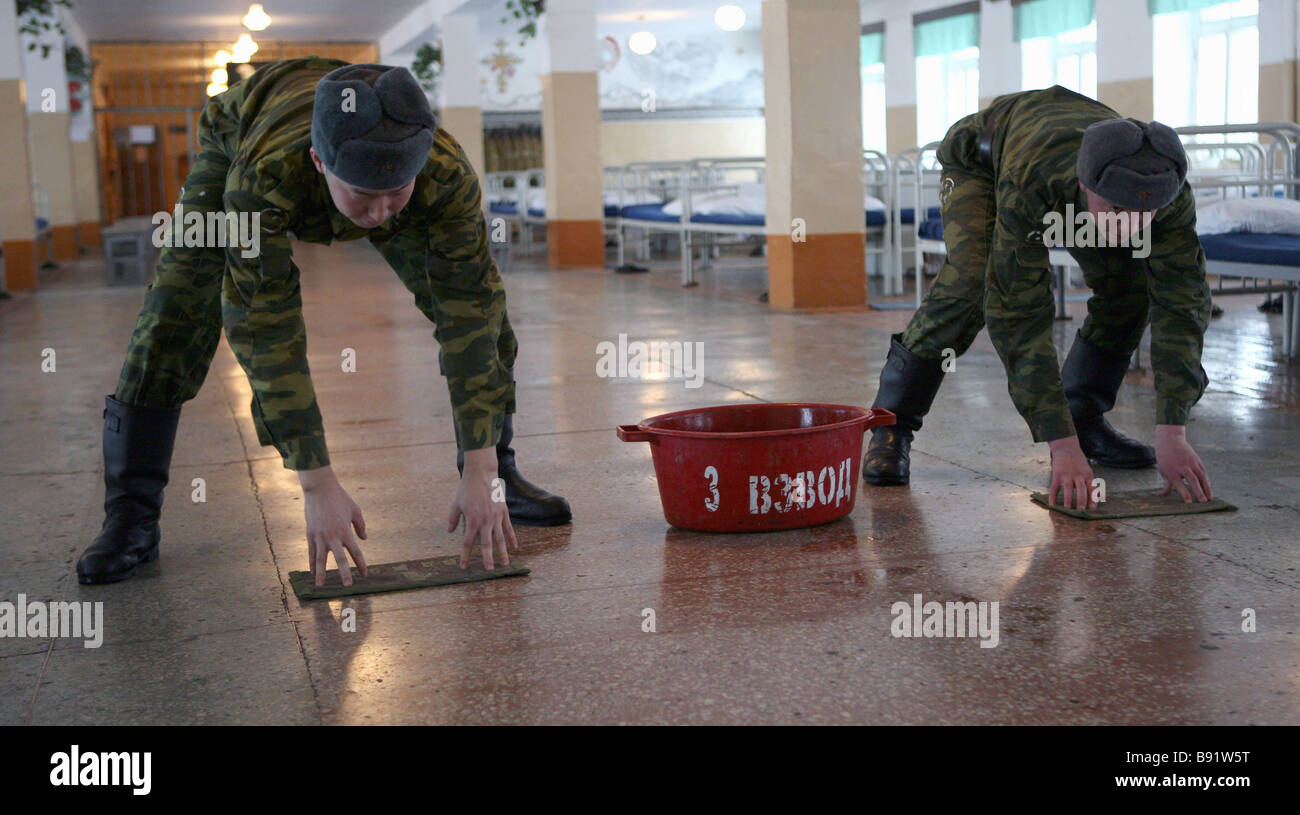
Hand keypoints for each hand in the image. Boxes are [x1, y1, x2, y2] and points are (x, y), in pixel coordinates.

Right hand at [299, 466, 368, 586]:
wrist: (320, 489)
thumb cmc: (340, 498)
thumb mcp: (355, 510)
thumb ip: (360, 525)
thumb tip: (363, 539)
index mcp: (346, 531)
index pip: (355, 552)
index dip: (361, 564)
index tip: (365, 574)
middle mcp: (333, 536)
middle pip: (340, 559)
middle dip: (344, 573)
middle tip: (348, 586)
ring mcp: (320, 536)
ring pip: (321, 559)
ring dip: (321, 573)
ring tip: (320, 585)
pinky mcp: (310, 534)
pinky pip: (311, 552)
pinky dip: (312, 563)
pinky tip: (312, 572)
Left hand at [447, 448, 516, 569]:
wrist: (481, 474)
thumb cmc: (466, 489)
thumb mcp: (455, 504)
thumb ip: (453, 519)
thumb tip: (450, 532)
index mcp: (472, 520)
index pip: (468, 542)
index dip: (465, 555)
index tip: (464, 566)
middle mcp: (485, 521)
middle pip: (487, 544)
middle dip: (488, 559)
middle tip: (489, 570)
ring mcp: (496, 517)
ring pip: (500, 538)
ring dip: (502, 552)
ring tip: (505, 564)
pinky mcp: (503, 512)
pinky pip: (508, 528)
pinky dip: (512, 538)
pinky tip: (514, 547)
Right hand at [1048, 435, 1096, 509]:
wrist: (1066, 448)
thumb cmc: (1078, 462)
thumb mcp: (1088, 470)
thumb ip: (1092, 483)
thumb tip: (1100, 498)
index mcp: (1087, 474)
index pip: (1091, 488)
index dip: (1092, 499)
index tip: (1093, 509)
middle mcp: (1078, 475)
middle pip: (1081, 489)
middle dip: (1081, 501)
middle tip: (1081, 512)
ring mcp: (1067, 474)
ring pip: (1068, 489)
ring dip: (1068, 500)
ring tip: (1068, 510)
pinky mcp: (1057, 475)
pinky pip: (1054, 488)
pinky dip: (1053, 497)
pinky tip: (1052, 505)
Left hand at [1155, 424, 1211, 502]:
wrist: (1171, 441)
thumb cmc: (1165, 458)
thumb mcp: (1163, 470)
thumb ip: (1167, 484)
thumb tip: (1162, 496)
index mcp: (1172, 471)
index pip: (1179, 484)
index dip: (1184, 493)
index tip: (1189, 502)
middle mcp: (1182, 467)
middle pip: (1192, 480)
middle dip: (1198, 491)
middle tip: (1203, 502)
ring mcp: (1191, 463)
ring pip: (1201, 476)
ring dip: (1206, 488)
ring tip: (1209, 498)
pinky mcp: (1198, 461)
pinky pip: (1204, 473)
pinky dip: (1207, 481)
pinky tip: (1209, 489)